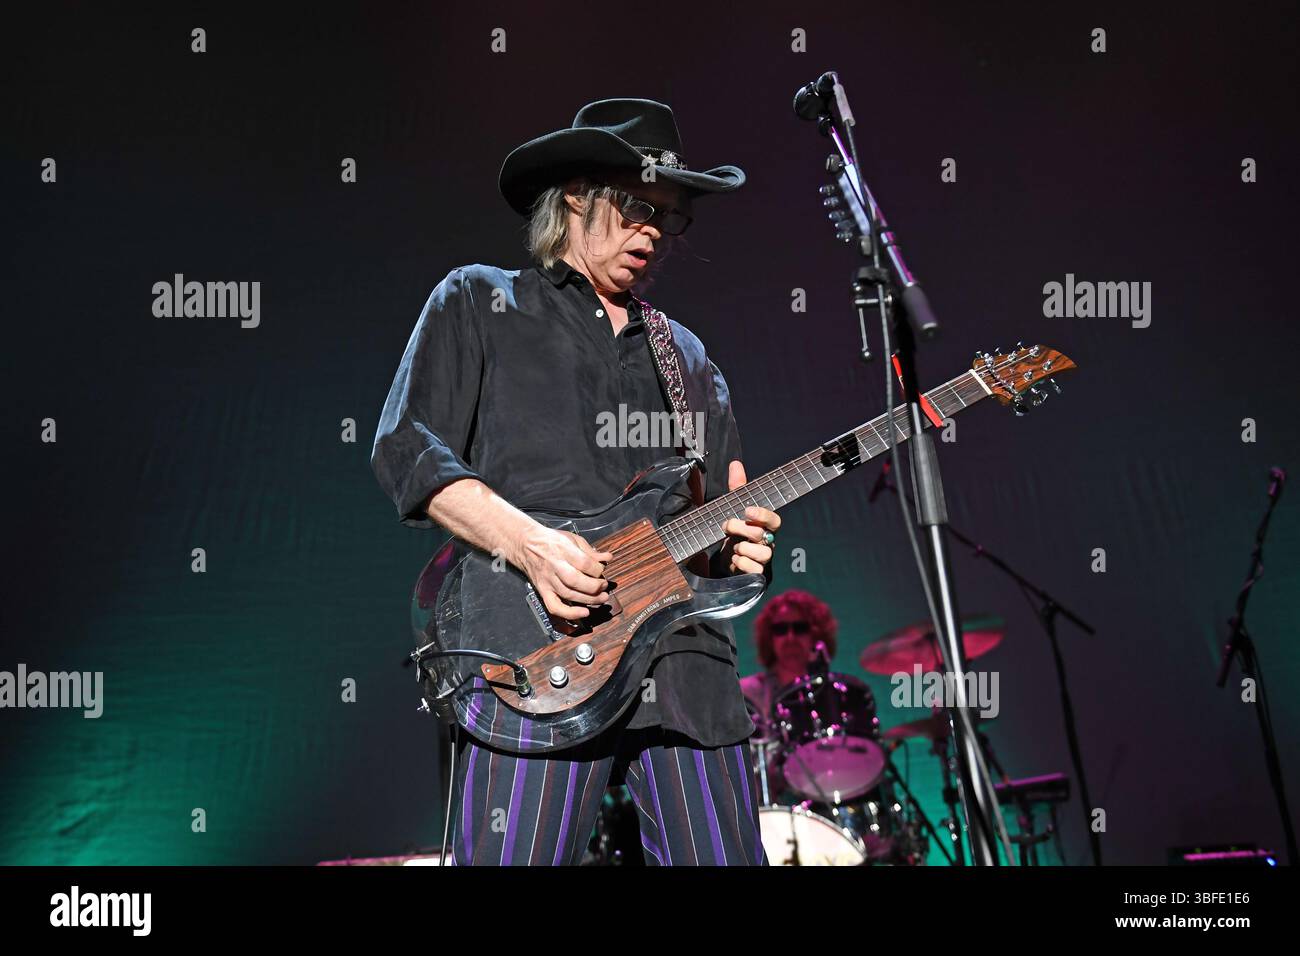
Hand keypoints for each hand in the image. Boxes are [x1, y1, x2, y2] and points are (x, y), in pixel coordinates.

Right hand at [512, 523, 612, 621]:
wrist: (526, 545)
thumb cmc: (551, 541)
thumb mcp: (572, 538)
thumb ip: (590, 550)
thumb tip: (607, 558)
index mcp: (562, 549)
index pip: (584, 563)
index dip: (597, 569)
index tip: (602, 570)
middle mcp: (554, 565)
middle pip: (576, 581)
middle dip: (594, 587)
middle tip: (604, 586)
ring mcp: (548, 580)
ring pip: (569, 595)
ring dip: (589, 600)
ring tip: (602, 598)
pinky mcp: (543, 591)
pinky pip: (555, 607)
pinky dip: (570, 614)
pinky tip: (583, 613)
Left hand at [720, 460, 780, 574]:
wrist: (729, 558)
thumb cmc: (737, 531)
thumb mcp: (735, 508)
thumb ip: (738, 488)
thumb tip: (736, 464)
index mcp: (765, 525)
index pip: (774, 519)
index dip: (763, 514)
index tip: (746, 510)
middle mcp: (768, 541)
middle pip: (762, 534)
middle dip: (741, 529)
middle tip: (727, 526)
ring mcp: (764, 558)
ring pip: (764, 554)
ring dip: (743, 548)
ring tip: (733, 546)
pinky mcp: (757, 572)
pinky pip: (754, 569)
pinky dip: (741, 564)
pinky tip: (734, 559)